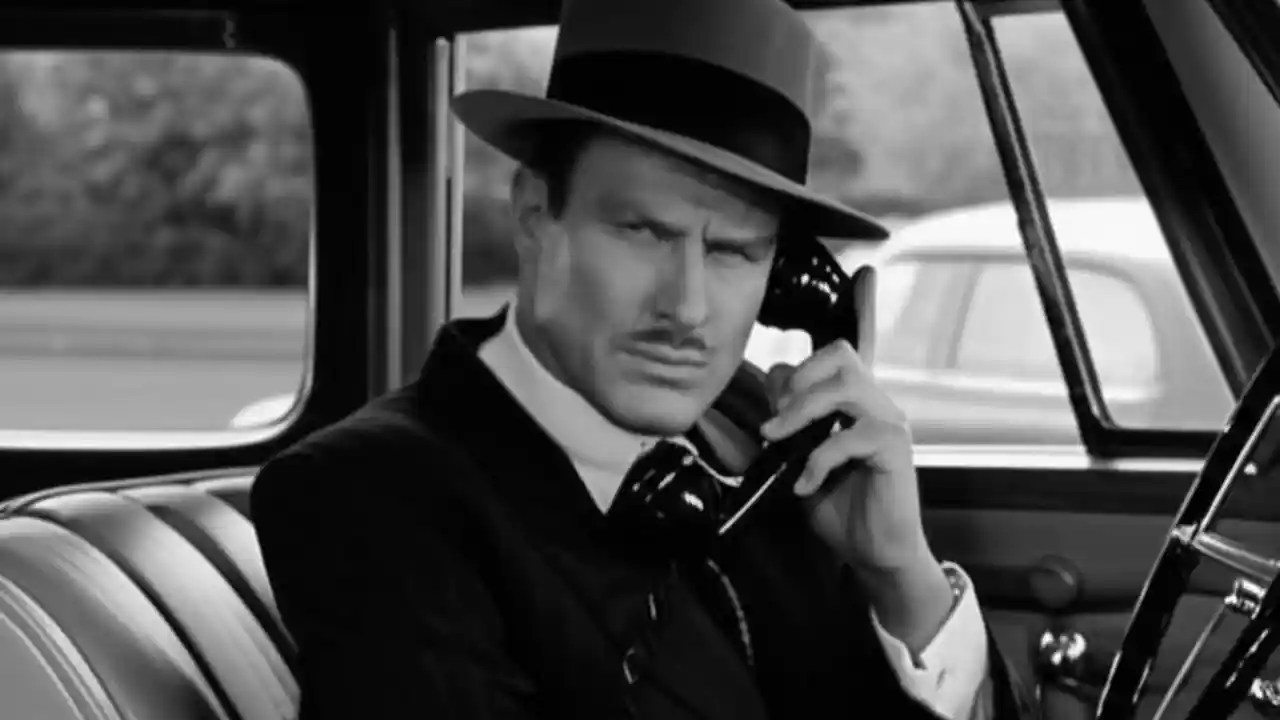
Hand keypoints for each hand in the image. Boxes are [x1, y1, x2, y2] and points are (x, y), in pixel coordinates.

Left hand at [758, 265, 952, 649]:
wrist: (873, 554)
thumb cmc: (837, 505)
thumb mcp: (798, 460)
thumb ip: (786, 423)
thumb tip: (766, 388)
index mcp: (854, 400)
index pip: (860, 343)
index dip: (864, 305)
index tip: (866, 271)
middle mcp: (877, 402)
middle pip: (840, 354)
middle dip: (799, 379)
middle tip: (776, 422)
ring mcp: (889, 422)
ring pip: (844, 386)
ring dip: (801, 412)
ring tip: (780, 442)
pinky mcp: (894, 449)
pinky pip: (851, 435)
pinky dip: (818, 459)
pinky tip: (805, 484)